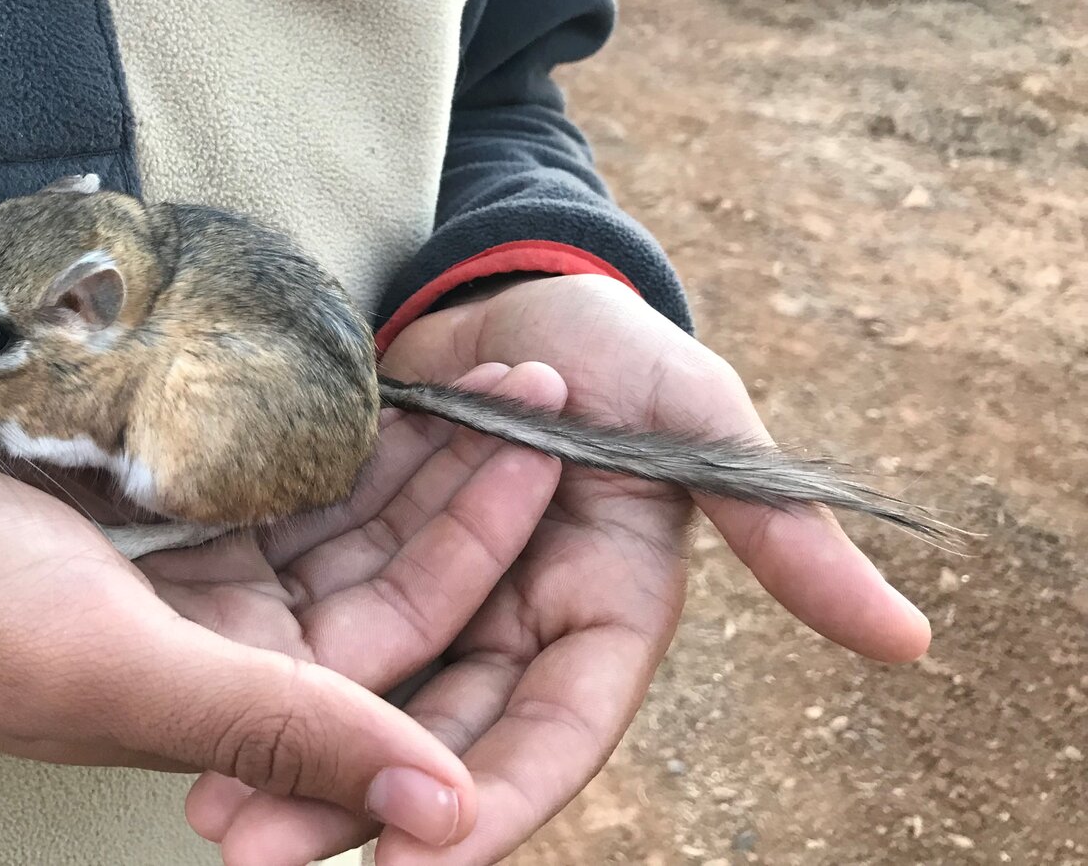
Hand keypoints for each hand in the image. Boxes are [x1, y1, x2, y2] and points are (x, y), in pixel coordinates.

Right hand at [127, 361, 573, 846]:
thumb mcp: (118, 667)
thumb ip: (280, 729)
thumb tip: (444, 811)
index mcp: (235, 701)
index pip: (405, 633)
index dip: (484, 544)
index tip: (552, 454)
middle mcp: (230, 639)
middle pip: (387, 558)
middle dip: (470, 480)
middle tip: (541, 386)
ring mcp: (196, 563)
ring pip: (340, 502)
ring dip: (415, 439)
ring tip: (489, 364)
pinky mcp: (154, 499)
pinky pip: (272, 457)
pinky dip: (328, 416)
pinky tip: (385, 373)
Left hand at [189, 274, 932, 864]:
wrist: (515, 284)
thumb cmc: (623, 348)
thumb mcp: (702, 424)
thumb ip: (776, 527)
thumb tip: (906, 641)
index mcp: (596, 619)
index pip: (549, 733)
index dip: (493, 800)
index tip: (425, 864)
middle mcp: (502, 626)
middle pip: (431, 733)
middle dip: (353, 800)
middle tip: (260, 852)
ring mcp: (421, 593)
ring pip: (352, 689)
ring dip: (283, 748)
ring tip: (204, 806)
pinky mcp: (353, 548)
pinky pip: (303, 610)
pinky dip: (254, 651)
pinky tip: (185, 692)